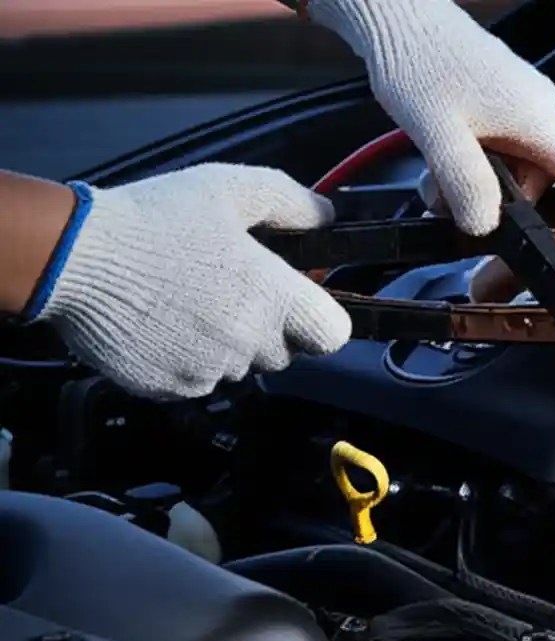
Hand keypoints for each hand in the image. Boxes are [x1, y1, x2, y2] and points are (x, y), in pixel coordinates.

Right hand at [35, 164, 348, 398]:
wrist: (73, 258)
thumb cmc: (153, 221)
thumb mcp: (231, 189)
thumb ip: (292, 203)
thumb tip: (325, 218)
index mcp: (274, 299)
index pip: (333, 334)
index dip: (320, 317)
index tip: (299, 300)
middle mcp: (248, 344)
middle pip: (285, 350)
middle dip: (269, 325)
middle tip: (230, 287)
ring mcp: (209, 371)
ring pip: (240, 366)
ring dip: (228, 342)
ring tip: (190, 299)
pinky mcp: (171, 388)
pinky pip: (198, 379)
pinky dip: (188, 357)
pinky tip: (165, 321)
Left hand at [308, 0, 554, 246]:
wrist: (393, 16)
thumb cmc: (416, 59)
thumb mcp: (435, 132)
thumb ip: (464, 183)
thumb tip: (486, 225)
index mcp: (534, 115)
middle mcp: (535, 111)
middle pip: (545, 188)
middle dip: (515, 230)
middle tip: (489, 279)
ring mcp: (516, 108)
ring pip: (514, 176)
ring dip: (481, 201)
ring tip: (438, 206)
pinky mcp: (495, 107)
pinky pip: (497, 157)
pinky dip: (472, 178)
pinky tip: (439, 182)